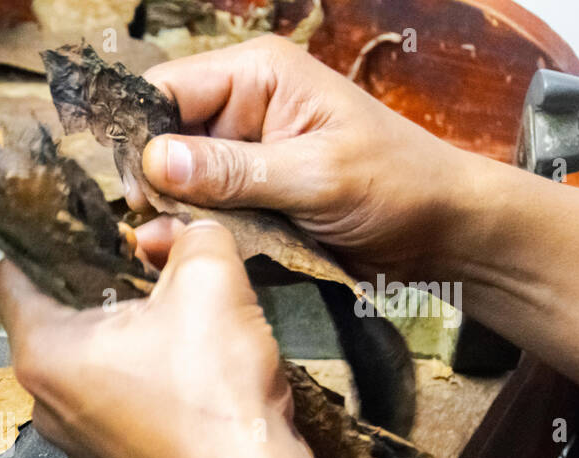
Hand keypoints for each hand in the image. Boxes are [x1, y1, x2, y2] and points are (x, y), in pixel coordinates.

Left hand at [0, 217, 309, 457]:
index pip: (9, 277)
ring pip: (82, 368)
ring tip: (168, 322)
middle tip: (140, 267)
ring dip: (117, 341)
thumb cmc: (215, 390)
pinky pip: (108, 408)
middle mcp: (43, 402)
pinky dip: (134, 385)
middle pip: (50, 322)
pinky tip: (180, 374)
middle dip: (92, 290)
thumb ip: (190, 235)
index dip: (40, 241)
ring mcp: (74, 443)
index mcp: (42, 351)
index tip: (73, 224)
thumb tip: (179, 230)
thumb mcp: (211, 277)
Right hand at [130, 36, 481, 279]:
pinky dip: (191, 238)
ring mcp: (240, 159)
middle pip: (161, 141)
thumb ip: (235, 171)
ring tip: (165, 250)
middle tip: (153, 229)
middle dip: (153, 186)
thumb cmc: (397, 184)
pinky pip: (199, 216)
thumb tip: (157, 162)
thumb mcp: (315, 176)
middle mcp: (239, 111)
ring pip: (174, 186)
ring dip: (170, 220)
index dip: (139, 135)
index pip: (166, 90)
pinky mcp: (246, 200)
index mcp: (257, 77)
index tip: (136, 189)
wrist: (441, 232)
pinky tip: (182, 257)